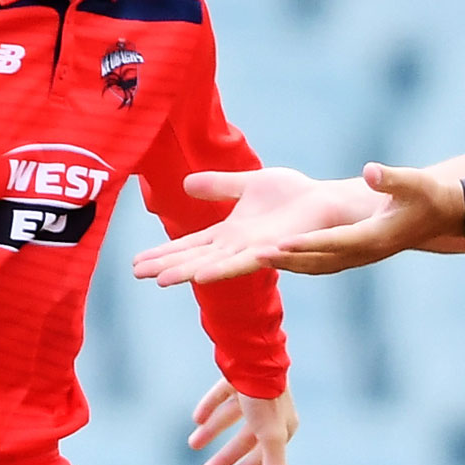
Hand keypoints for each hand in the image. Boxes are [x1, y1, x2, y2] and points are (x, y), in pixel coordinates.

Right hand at [131, 166, 380, 285]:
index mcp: (229, 234)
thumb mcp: (248, 184)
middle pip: (194, 259)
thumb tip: (187, 183)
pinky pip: (244, 263)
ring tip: (162, 281)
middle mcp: (237, 248)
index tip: (136, 263)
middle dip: (166, 267)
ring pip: (213, 266)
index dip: (163, 253)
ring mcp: (253, 252)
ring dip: (188, 273)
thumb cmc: (295, 197)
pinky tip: (202, 276)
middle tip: (136, 275)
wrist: (328, 202)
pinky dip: (222, 270)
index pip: (189, 245)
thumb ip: (219, 186)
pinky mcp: (271, 251)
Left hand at [188, 378, 297, 464]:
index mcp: (282, 426)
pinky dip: (210, 407)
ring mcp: (254, 392)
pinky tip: (196, 418)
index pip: (264, 455)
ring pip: (231, 417)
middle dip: (225, 456)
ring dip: (212, 431)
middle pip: (245, 439)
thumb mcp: (270, 437)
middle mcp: (271, 411)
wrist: (255, 355)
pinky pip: (223, 394)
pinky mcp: (240, 376)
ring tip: (193, 443)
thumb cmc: (265, 399)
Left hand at [262, 163, 464, 273]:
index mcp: (373, 238)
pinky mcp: (355, 255)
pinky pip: (320, 263)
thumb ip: (392, 178)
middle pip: (317, 262)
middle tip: (252, 257)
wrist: (441, 215)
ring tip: (254, 259)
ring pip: (316, 266)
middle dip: (285, 260)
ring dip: (287, 264)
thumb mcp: (414, 183)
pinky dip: (298, 261)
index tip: (278, 245)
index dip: (305, 244)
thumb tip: (372, 171)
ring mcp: (358, 258)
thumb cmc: (427, 195)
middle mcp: (362, 254)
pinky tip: (277, 255)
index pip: (333, 243)